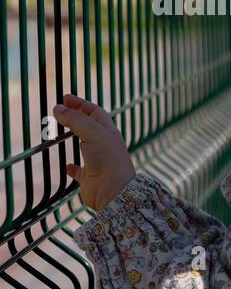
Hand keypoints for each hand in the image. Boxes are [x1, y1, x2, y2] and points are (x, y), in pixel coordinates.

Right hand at [52, 93, 135, 211]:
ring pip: (85, 146)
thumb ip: (76, 120)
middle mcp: (104, 146)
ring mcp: (98, 162)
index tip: (65, 98)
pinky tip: (68, 166)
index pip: (95, 112)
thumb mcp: (93, 133)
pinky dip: (73, 168)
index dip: (80, 104)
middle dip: (76, 117)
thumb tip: (58, 108)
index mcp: (109, 132)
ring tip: (60, 132)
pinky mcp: (90, 178)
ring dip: (74, 138)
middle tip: (59, 111)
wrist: (114, 191)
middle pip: (90, 127)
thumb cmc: (109, 160)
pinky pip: (80, 171)